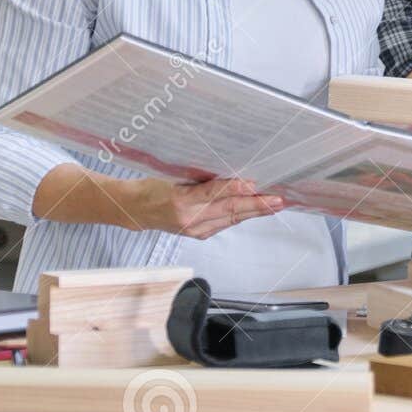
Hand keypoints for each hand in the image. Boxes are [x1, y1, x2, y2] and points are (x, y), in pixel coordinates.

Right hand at [121, 176, 285, 238]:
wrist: (135, 210)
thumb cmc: (152, 188)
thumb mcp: (173, 177)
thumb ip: (201, 180)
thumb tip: (232, 177)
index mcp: (180, 201)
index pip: (212, 194)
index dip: (234, 188)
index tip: (253, 184)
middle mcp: (189, 218)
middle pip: (228, 210)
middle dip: (256, 205)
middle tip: (277, 200)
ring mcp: (194, 229)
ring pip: (231, 218)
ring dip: (255, 212)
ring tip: (275, 205)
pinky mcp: (197, 233)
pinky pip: (224, 223)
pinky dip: (241, 216)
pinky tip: (256, 210)